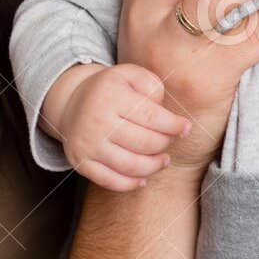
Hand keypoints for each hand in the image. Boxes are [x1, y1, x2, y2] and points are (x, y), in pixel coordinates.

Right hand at [48, 63, 192, 192]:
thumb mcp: (130, 74)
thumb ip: (152, 86)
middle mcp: (96, 122)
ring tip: (164, 160)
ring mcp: (87, 144)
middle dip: (164, 144)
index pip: (151, 117)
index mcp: (111, 97)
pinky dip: (130, 184)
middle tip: (170, 140)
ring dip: (154, 166)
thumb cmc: (111, 88)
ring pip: (130, 166)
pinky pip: (110, 181)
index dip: (173, 126)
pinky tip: (144, 178)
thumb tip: (165, 113)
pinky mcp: (80, 162)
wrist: (72, 101)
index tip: (186, 129)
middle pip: (144, 143)